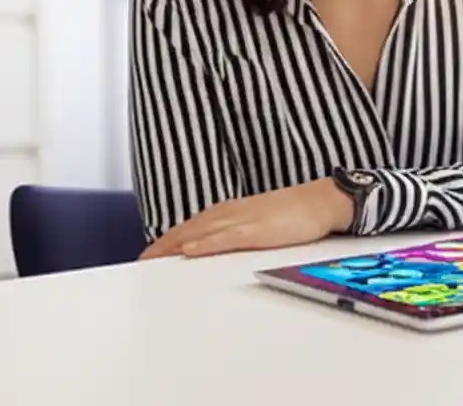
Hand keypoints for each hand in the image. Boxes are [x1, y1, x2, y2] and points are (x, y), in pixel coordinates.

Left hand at [139, 178, 354, 258]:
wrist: (322, 201)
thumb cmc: (294, 214)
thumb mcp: (260, 224)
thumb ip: (237, 234)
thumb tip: (217, 248)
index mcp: (231, 212)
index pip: (191, 227)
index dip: (168, 240)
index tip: (149, 255)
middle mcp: (231, 213)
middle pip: (189, 228)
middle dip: (163, 245)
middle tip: (140, 262)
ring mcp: (243, 219)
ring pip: (200, 231)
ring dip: (174, 244)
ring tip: (152, 258)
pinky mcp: (257, 229)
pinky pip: (226, 237)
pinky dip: (205, 243)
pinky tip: (189, 250)